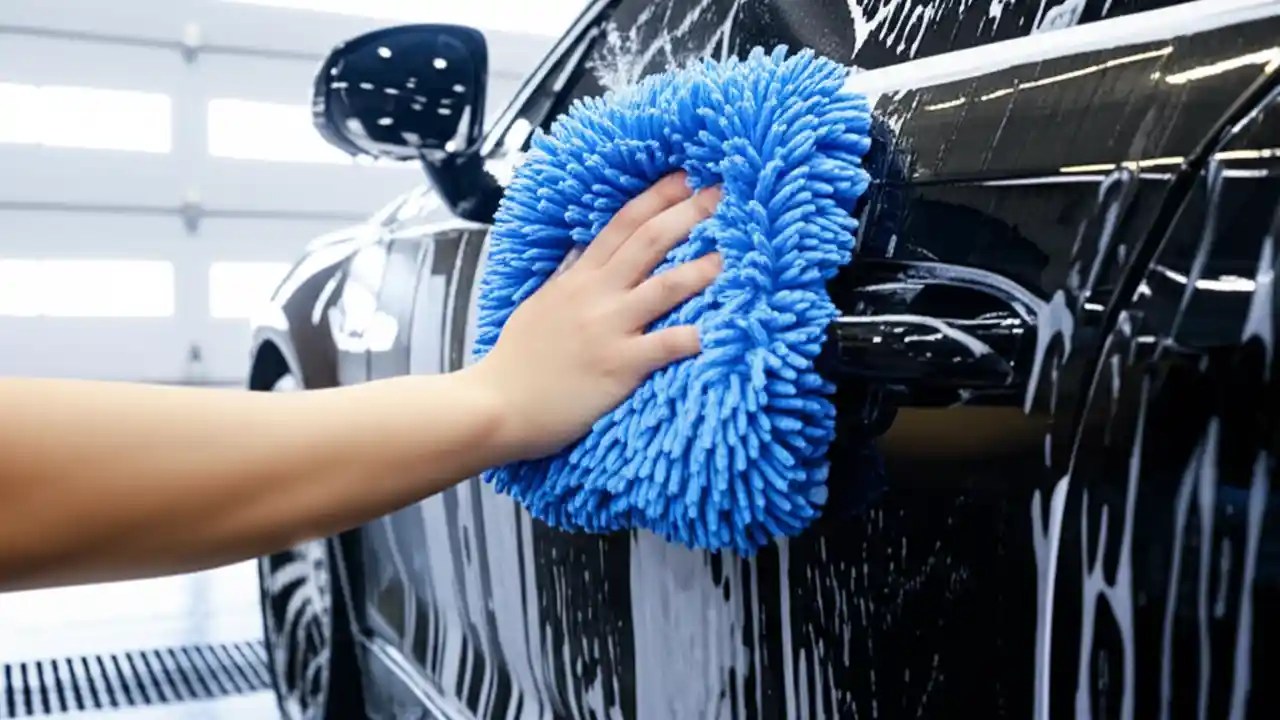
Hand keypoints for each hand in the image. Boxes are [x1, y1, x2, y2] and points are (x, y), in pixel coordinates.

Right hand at [468, 172, 722, 461]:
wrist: (497, 405)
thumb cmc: (518, 361)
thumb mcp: (539, 305)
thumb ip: (566, 278)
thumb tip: (581, 252)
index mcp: (579, 278)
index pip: (622, 224)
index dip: (657, 197)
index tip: (686, 177)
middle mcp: (596, 295)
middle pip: (649, 241)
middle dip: (688, 214)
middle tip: (721, 194)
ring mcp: (609, 328)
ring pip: (664, 287)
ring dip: (701, 269)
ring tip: (734, 256)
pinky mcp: (619, 366)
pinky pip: (665, 346)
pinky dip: (694, 337)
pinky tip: (720, 331)